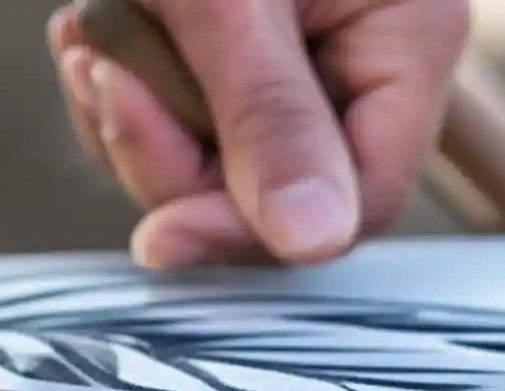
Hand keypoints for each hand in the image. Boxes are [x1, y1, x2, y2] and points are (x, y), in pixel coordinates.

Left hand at [48, 0, 469, 267]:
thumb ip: (271, 117)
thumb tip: (313, 243)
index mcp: (409, 33)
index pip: (362, 195)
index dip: (258, 230)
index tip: (162, 238)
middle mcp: (363, 60)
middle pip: (275, 193)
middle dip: (171, 153)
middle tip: (107, 79)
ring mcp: (295, 64)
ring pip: (213, 167)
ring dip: (133, 117)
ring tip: (95, 35)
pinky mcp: (233, 64)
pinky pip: (177, 129)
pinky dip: (123, 94)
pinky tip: (97, 36)